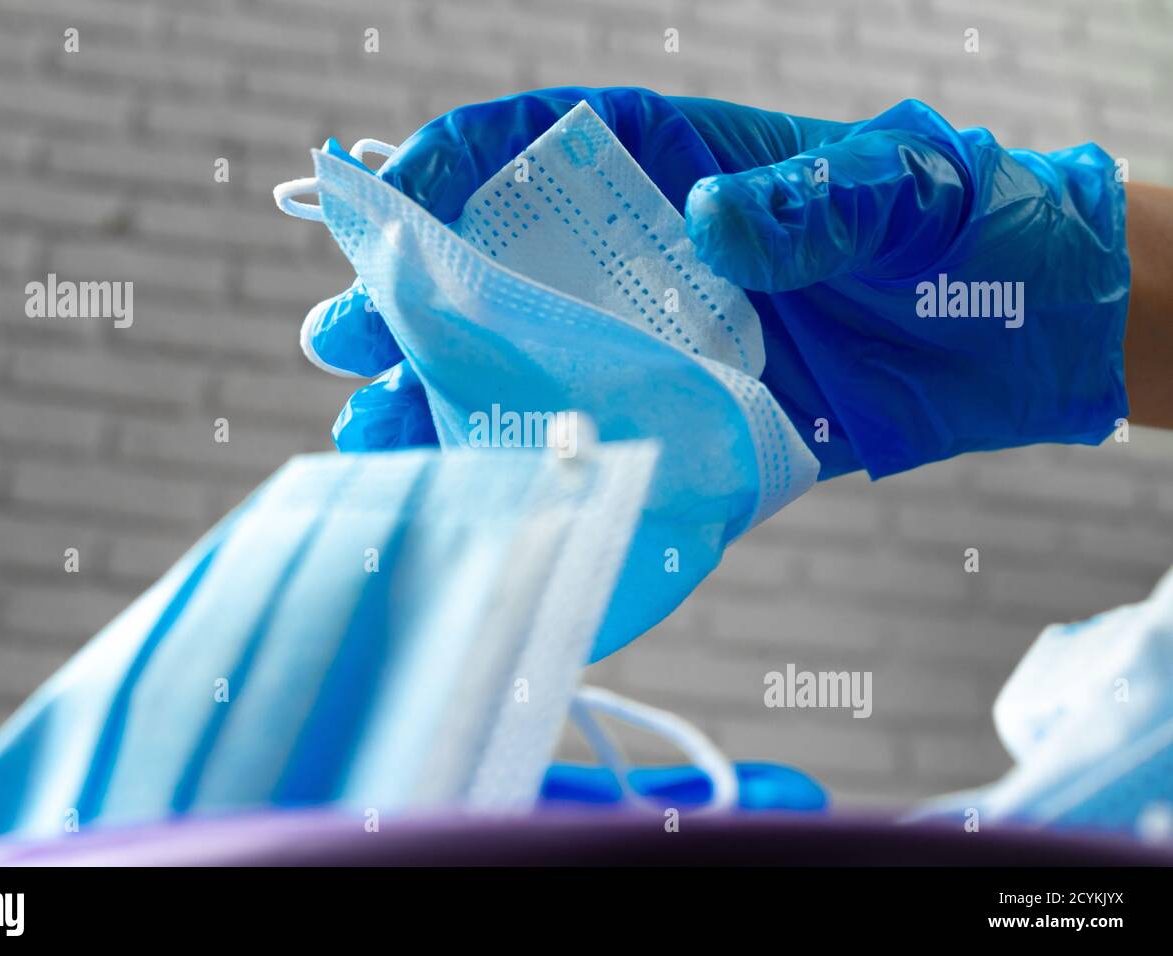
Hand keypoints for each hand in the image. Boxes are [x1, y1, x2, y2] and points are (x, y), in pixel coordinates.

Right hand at [303, 87, 1128, 477]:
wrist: (999, 333)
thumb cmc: (944, 225)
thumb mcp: (890, 190)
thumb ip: (807, 202)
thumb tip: (710, 224)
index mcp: (659, 159)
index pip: (518, 145)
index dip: (438, 167)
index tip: (375, 201)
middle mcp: (628, 250)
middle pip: (489, 265)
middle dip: (407, 301)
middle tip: (344, 338)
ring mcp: (640, 337)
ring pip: (515, 362)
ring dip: (439, 396)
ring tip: (373, 431)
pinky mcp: (669, 413)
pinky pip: (583, 438)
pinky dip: (528, 465)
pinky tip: (471, 489)